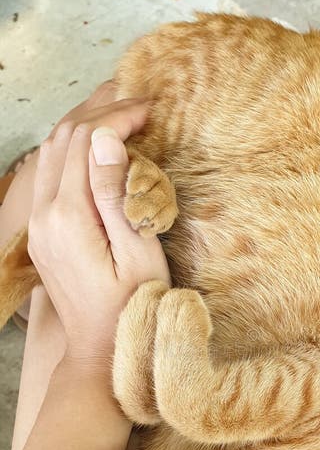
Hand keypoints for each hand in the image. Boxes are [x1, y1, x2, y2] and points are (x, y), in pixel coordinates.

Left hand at [27, 94, 170, 368]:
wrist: (102, 351)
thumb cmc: (134, 307)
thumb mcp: (138, 252)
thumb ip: (119, 194)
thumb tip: (107, 140)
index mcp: (69, 216)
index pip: (86, 141)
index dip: (117, 116)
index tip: (150, 109)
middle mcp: (44, 214)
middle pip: (63, 139)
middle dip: (98, 110)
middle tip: (135, 98)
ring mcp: (38, 224)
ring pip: (51, 153)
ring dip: (83, 126)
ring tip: (118, 110)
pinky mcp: (43, 232)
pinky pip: (50, 174)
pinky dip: (73, 151)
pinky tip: (97, 147)